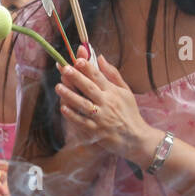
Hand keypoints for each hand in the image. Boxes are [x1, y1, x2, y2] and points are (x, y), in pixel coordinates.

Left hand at [55, 46, 157, 164]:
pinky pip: (82, 122)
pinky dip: (72, 115)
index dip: (88, 67)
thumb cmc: (129, 112)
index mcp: (113, 92)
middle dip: (76, 77)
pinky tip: (63, 108)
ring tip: (58, 87)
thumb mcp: (125, 91)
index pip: (99, 76)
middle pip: (89, 88)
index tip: (78, 59)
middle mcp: (107, 103)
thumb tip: (100, 57)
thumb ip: (112, 74)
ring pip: (83, 104)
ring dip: (70, 95)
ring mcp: (101, 117)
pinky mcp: (96, 131)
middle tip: (64, 69)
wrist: (135, 138)